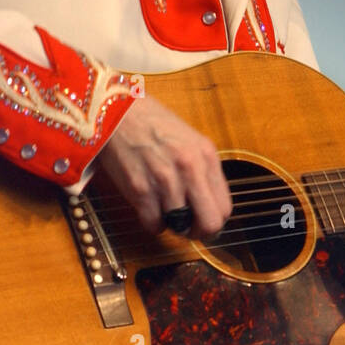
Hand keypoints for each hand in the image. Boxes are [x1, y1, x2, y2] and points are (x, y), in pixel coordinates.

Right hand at [94, 95, 231, 237]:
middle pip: (210, 223)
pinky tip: (149, 208)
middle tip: (188, 227)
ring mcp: (165, 180)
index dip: (215, 222)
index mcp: (206, 155)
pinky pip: (154, 224)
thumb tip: (211, 206)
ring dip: (172, 223)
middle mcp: (190, 168)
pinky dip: (152, 223)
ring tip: (163, 208)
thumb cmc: (154, 125)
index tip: (204, 222)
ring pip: (180, 227)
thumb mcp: (190, 141)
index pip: (225, 207)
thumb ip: (203, 171)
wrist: (119, 112)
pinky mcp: (140, 189)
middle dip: (199, 232)